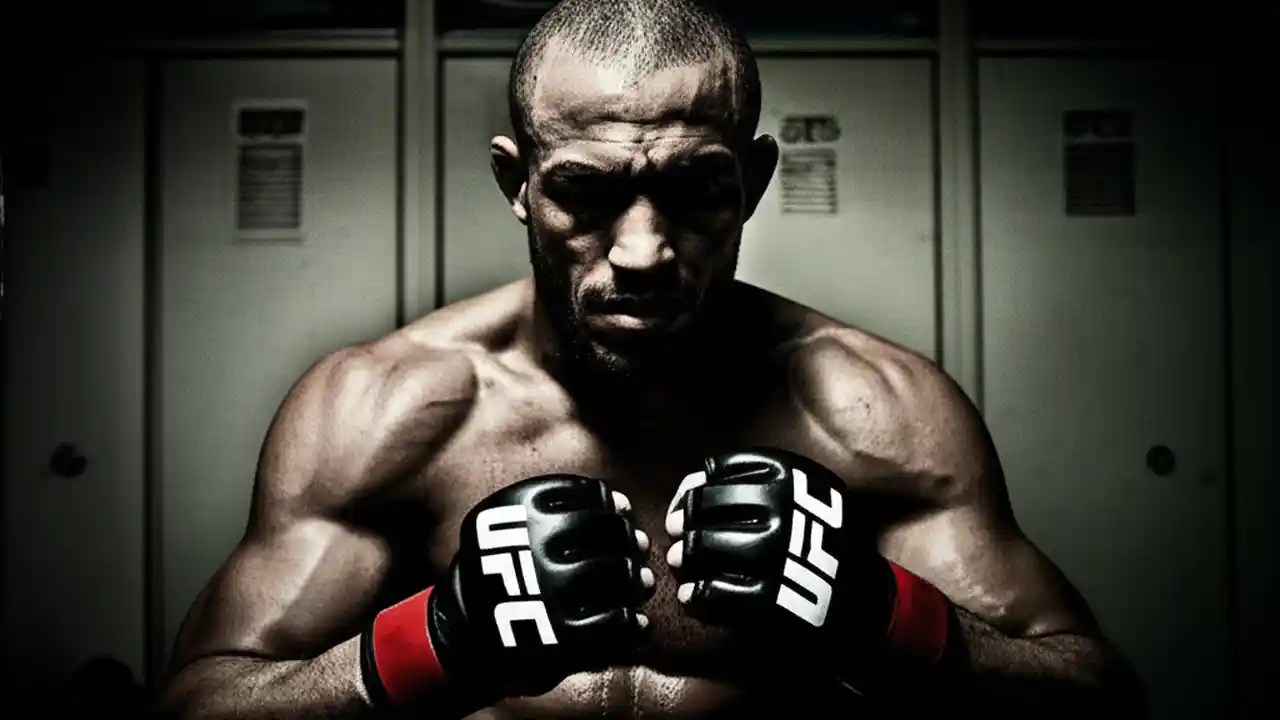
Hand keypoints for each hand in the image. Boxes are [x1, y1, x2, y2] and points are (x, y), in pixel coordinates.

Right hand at [364, 474, 653, 708]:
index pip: (585, 493)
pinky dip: (633, 623)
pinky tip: (636, 621)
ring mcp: (547, 591)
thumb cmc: (500, 566)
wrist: (463, 631)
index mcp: (518, 510)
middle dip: (627, 538)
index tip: (618, 511)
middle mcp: (533, 546)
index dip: (609, 502)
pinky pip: (615, 624)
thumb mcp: (510, 520)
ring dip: (636, 577)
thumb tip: (621, 506)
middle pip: (608, 532)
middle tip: (635, 545)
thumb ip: (559, 506)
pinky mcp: (558, 636)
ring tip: (641, 581)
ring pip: (617, 573)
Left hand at [663, 448, 895, 673]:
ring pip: (708, 546)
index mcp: (793, 474)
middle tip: (681, 536)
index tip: (693, 507)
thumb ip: (740, 482)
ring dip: (687, 556)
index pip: (722, 469)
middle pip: (708, 507)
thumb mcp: (794, 493)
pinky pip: (716, 592)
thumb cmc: (815, 535)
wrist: (862, 595)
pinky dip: (697, 595)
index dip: (697, 490)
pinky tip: (693, 595)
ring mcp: (782, 554)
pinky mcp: (777, 599)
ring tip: (682, 563)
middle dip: (687, 523)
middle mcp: (787, 508)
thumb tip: (688, 486)